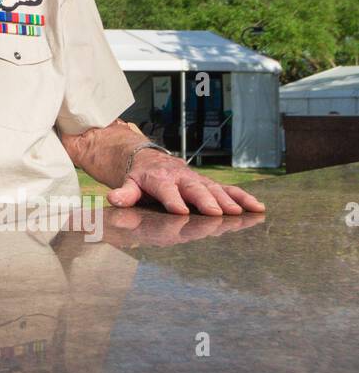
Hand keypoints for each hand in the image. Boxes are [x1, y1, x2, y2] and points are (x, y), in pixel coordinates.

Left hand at [107, 150, 265, 215]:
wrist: (151, 160)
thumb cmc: (141, 178)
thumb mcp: (128, 183)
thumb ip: (125, 193)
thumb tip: (114, 199)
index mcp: (159, 179)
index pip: (166, 191)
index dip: (172, 200)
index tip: (181, 211)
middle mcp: (182, 178)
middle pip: (194, 189)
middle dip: (205, 200)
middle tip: (217, 212)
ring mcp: (198, 181)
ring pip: (215, 189)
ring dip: (229, 201)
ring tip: (241, 212)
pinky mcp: (210, 184)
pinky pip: (229, 190)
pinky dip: (243, 197)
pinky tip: (258, 207)